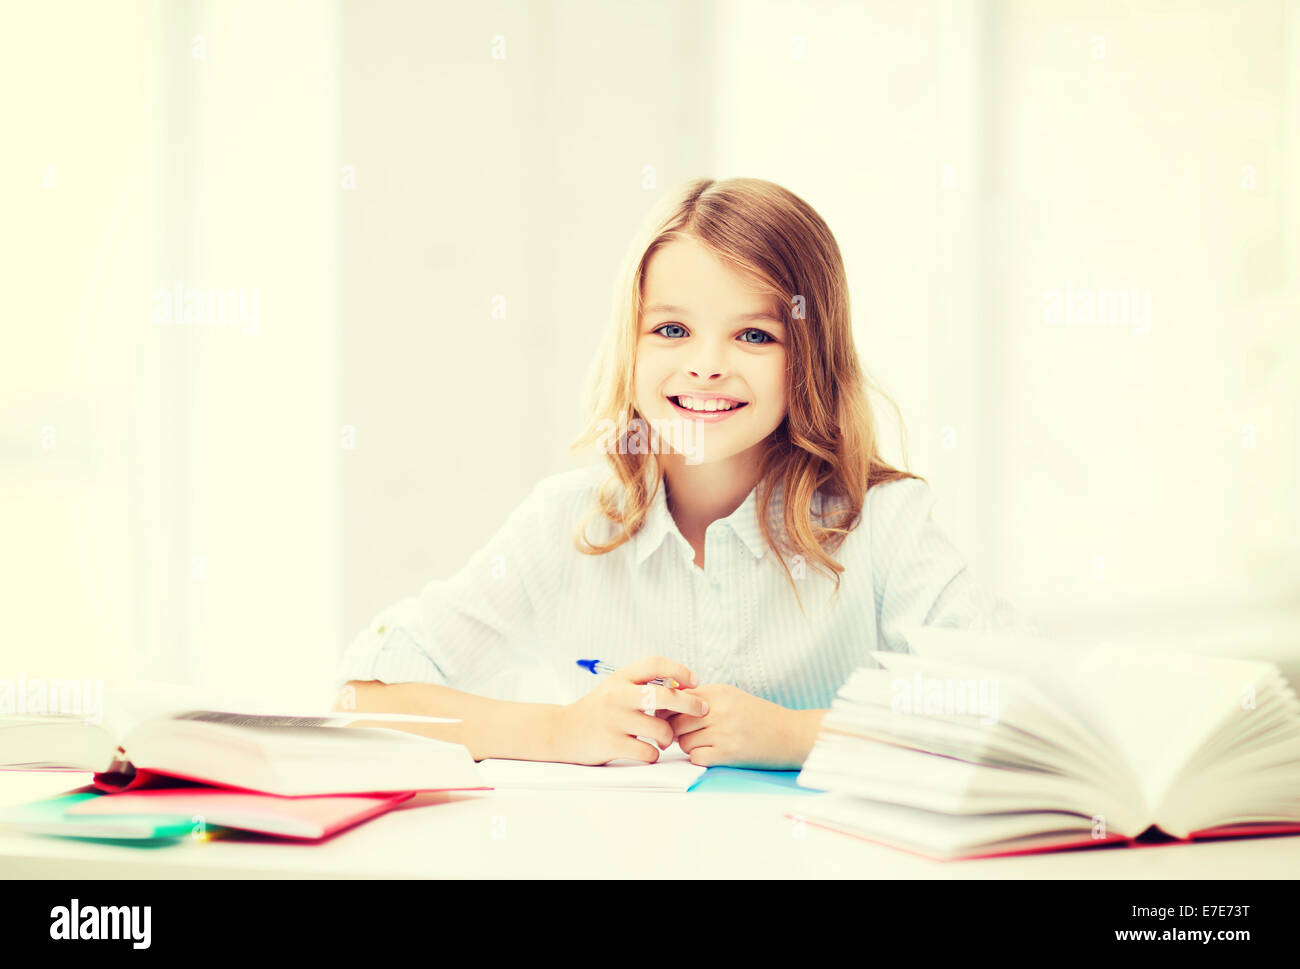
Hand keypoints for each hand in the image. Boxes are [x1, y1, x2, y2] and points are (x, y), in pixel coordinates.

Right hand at [547, 655, 708, 765]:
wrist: (562, 731)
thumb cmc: (597, 710)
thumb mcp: (616, 688)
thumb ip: (642, 684)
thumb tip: (682, 687)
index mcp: (620, 677)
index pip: (655, 663)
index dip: (680, 670)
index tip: (694, 682)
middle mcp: (618, 695)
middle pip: (665, 696)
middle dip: (690, 704)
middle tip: (702, 710)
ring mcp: (614, 720)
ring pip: (660, 729)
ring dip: (669, 737)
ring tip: (664, 740)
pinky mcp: (611, 744)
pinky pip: (648, 752)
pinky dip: (653, 754)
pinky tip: (648, 752)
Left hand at [666, 683, 813, 769]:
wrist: (791, 734)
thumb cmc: (760, 716)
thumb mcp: (732, 696)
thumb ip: (703, 698)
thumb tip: (670, 703)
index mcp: (719, 693)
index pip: (677, 699)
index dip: (670, 710)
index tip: (673, 717)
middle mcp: (719, 710)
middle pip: (676, 722)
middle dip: (677, 730)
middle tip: (689, 733)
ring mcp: (723, 732)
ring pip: (683, 741)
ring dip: (688, 745)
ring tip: (705, 743)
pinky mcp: (727, 754)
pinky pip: (695, 757)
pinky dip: (699, 758)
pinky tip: (712, 753)